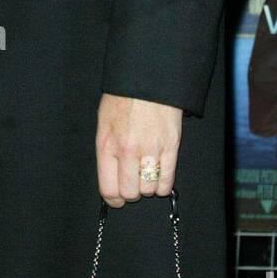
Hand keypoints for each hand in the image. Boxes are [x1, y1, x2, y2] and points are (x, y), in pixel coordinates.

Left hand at [95, 92, 181, 206]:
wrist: (147, 78)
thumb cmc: (123, 98)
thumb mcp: (104, 123)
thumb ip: (107, 151)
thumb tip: (111, 177)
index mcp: (107, 144)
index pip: (108, 188)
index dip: (113, 199)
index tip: (117, 198)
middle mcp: (127, 150)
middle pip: (130, 193)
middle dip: (131, 191)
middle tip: (133, 181)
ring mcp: (150, 149)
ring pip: (149, 189)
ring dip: (147, 185)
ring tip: (146, 172)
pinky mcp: (171, 147)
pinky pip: (167, 181)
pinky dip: (163, 184)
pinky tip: (159, 174)